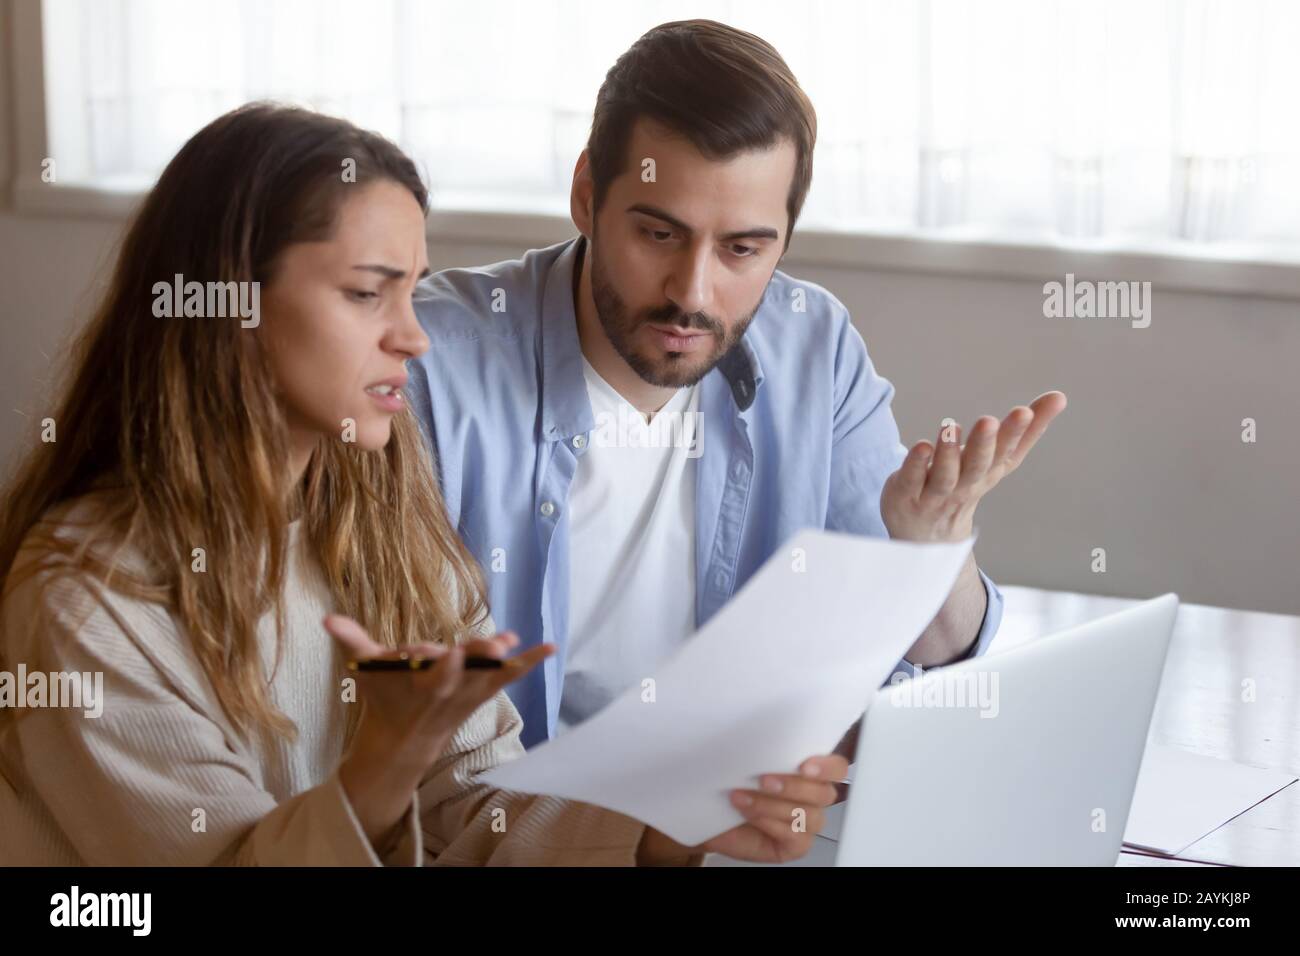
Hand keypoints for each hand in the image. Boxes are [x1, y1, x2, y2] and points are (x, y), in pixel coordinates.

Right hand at [324, 614, 552, 846]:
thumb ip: (352, 641)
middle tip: (494, 644)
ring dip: (508, 659)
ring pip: (492, 674)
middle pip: (466, 672)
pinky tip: (550, 647)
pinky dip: (528, 663)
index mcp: (421, 685)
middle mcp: (450, 690)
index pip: (430, 674)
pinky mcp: (483, 691)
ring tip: (520, 643)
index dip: (438, 665)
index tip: (440, 652)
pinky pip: (509, 675)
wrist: (405, 740)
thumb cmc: (385, 697)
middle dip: (478, 659)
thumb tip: (327, 618)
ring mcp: (470, 692)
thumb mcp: (367, 671)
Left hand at [638, 754, 848, 864]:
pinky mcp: (794, 845)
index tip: (804, 764)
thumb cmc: (728, 781)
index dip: (827, 766)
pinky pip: (794, 836)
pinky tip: (748, 814)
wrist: (704, 811)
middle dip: (792, 785)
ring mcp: (806, 824)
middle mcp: (813, 798)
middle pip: (824, 793)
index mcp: (810, 771)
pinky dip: (769, 822)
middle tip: (763, 779)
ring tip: (742, 796)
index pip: (837, 767)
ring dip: (772, 804)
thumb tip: (764, 724)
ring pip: (806, 814)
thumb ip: (764, 746)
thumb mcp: (747, 756)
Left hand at [881, 390, 1065, 541]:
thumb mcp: (996, 460)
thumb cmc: (965, 486)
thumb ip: (1025, 431)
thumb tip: (1060, 396)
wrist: (928, 537)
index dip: (1017, 434)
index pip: (1006, 453)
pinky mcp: (906, 494)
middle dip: (984, 444)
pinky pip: (912, 479)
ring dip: (948, 453)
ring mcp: (935, 493)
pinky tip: (921, 446)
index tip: (1024, 411)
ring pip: (945, 476)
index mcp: (989, 473)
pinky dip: (917, 465)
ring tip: (950, 427)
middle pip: (977, 466)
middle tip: (988, 420)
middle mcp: (965, 484)